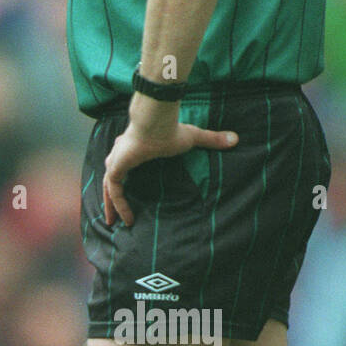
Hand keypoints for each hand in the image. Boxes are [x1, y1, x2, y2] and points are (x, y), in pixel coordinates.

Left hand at [103, 96, 237, 226]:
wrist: (157, 122)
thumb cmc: (171, 128)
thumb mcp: (193, 138)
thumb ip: (211, 140)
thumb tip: (235, 139)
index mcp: (132, 148)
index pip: (124, 166)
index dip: (124, 179)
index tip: (128, 192)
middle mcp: (120, 154)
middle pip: (111, 180)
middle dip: (111, 198)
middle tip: (112, 216)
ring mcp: (116, 162)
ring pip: (109, 189)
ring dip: (111, 206)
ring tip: (112, 224)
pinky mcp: (116, 169)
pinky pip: (115, 192)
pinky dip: (120, 206)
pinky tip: (127, 219)